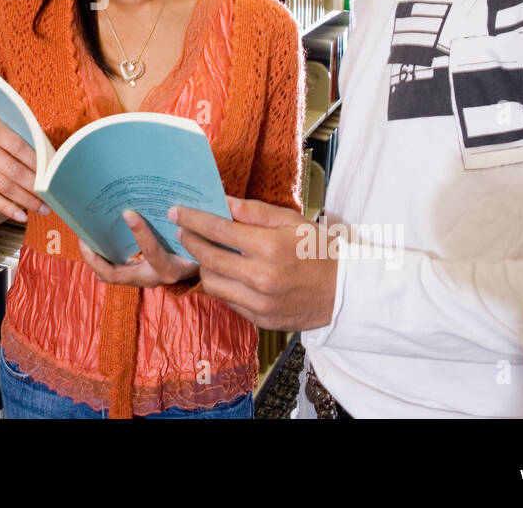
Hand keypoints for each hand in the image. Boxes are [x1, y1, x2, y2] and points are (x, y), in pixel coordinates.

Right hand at [0, 115, 48, 221]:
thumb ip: (16, 137)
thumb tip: (47, 157)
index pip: (19, 146)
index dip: (37, 162)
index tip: (52, 173)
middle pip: (14, 169)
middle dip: (36, 185)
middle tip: (53, 195)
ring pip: (5, 186)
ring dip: (27, 200)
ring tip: (43, 208)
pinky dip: (8, 208)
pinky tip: (22, 216)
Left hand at [77, 210, 198, 287]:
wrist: (201, 277)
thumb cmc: (199, 253)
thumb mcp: (198, 241)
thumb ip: (192, 224)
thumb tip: (191, 199)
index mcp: (170, 269)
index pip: (153, 254)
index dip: (141, 234)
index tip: (129, 213)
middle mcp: (151, 279)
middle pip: (113, 275)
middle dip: (95, 258)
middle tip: (84, 237)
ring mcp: (140, 280)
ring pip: (107, 275)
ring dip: (94, 258)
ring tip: (85, 236)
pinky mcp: (133, 276)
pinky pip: (111, 270)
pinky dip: (101, 256)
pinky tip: (96, 237)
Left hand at [170, 196, 336, 329]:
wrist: (346, 292)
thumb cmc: (320, 250)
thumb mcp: (293, 222)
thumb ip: (255, 212)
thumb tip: (224, 202)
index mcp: (269, 247)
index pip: (218, 230)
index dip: (192, 219)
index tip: (176, 212)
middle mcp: (261, 277)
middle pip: (208, 258)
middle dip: (190, 241)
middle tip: (183, 230)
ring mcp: (260, 302)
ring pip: (212, 283)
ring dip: (204, 266)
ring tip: (204, 252)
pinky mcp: (261, 320)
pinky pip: (228, 301)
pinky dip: (223, 285)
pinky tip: (226, 272)